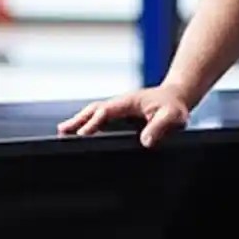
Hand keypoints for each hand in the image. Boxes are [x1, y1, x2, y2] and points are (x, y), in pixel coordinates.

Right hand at [56, 84, 193, 147]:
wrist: (176, 97)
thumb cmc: (174, 106)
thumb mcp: (172, 116)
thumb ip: (160, 127)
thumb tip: (145, 141)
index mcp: (129, 101)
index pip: (106, 112)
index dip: (93, 123)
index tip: (81, 135)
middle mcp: (120, 104)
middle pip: (94, 110)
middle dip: (78, 120)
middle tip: (62, 131)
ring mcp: (119, 109)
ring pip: (95, 113)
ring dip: (79, 120)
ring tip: (63, 132)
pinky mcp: (120, 115)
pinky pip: (100, 118)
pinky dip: (88, 123)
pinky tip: (81, 133)